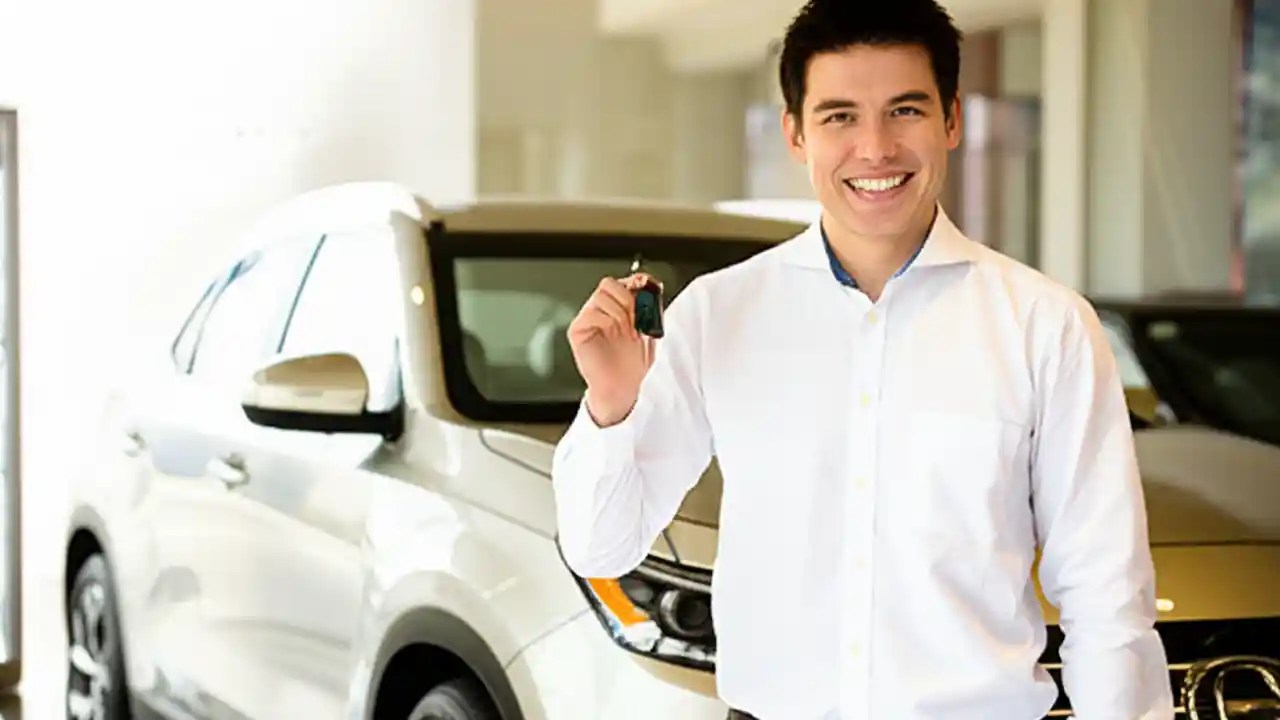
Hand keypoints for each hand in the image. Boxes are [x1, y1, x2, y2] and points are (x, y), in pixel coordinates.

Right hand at [567, 273, 657, 425]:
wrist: (624, 387)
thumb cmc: (634, 362)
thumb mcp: (649, 329)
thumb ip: (649, 306)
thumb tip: (648, 283)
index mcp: (619, 306)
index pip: (625, 280)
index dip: (638, 283)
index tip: (651, 291)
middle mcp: (602, 309)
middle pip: (609, 283)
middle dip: (627, 298)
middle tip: (637, 318)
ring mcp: (588, 318)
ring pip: (600, 295)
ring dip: (619, 312)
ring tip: (626, 331)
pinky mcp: (578, 330)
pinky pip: (590, 314)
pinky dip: (606, 321)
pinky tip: (613, 335)